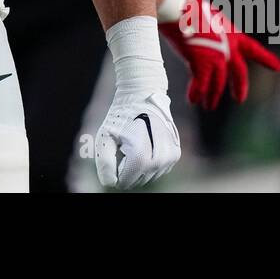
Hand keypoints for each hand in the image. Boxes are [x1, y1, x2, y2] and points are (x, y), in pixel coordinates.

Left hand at [96, 17, 180, 188]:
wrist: (145, 94)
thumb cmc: (122, 114)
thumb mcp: (106, 135)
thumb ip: (104, 162)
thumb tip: (110, 184)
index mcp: (142, 155)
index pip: (126, 181)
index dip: (116, 175)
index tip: (114, 159)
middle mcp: (160, 159)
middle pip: (138, 180)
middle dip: (127, 170)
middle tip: (122, 148)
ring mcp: (170, 157)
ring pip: (149, 176)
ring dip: (138, 167)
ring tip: (133, 144)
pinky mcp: (175, 154)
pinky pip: (158, 169)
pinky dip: (149, 163)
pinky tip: (144, 145)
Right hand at [160, 0, 279, 109]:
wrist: (179, 6)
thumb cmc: (189, 6)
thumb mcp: (207, 19)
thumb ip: (210, 34)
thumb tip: (202, 39)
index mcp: (232, 33)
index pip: (253, 48)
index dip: (265, 58)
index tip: (278, 67)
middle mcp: (228, 47)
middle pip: (238, 72)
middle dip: (239, 87)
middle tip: (240, 100)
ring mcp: (216, 56)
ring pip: (218, 83)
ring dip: (212, 96)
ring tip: (208, 106)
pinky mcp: (201, 63)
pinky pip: (200, 84)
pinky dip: (196, 93)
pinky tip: (193, 100)